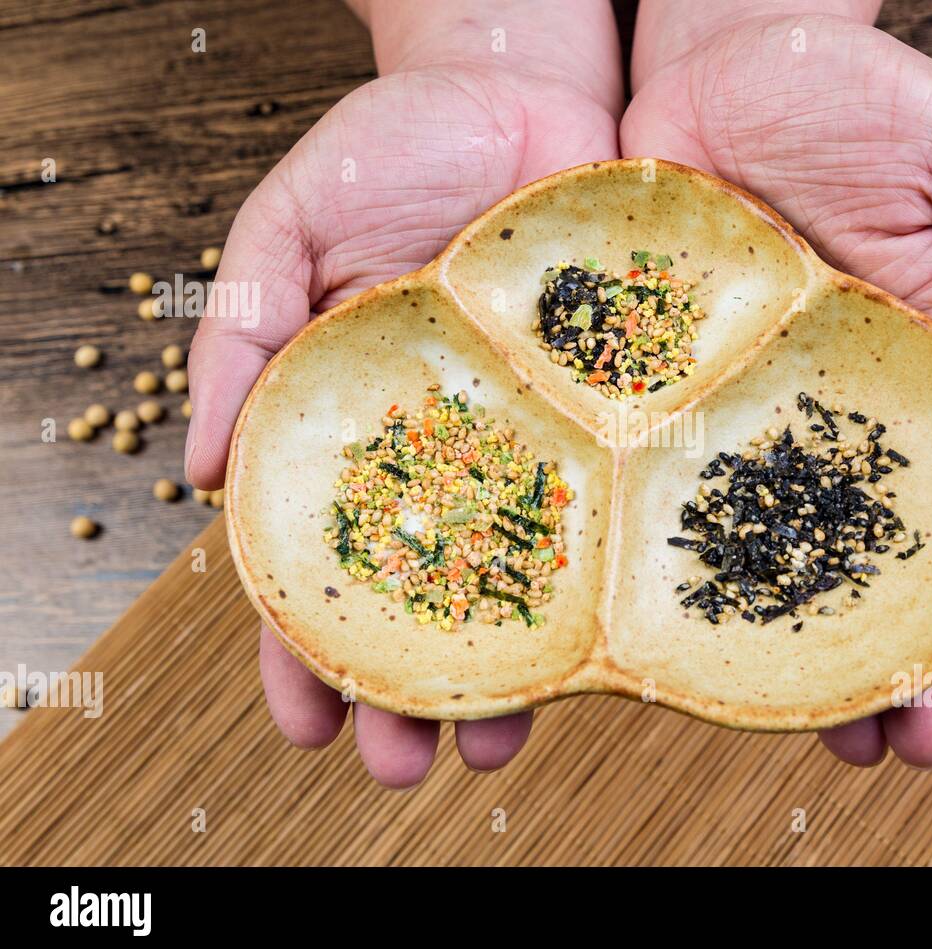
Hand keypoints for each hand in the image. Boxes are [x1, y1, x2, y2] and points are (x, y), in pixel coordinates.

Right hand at [186, 0, 621, 786]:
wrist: (524, 88)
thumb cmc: (395, 146)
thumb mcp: (289, 225)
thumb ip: (240, 334)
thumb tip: (198, 467)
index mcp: (360, 422)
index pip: (320, 553)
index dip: (304, 641)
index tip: (305, 718)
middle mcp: (452, 447)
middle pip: (425, 589)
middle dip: (410, 683)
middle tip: (403, 762)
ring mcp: (541, 434)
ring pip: (525, 571)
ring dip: (511, 663)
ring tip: (501, 741)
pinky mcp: (618, 408)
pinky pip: (615, 501)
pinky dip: (611, 574)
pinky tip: (608, 642)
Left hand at [623, 0, 931, 766]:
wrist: (708, 59)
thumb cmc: (844, 91)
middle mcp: (843, 410)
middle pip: (882, 554)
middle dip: (907, 653)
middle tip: (914, 748)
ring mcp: (751, 410)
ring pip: (780, 551)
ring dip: (803, 647)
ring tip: (821, 737)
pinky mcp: (668, 396)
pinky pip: (677, 496)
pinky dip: (689, 574)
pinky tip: (692, 640)